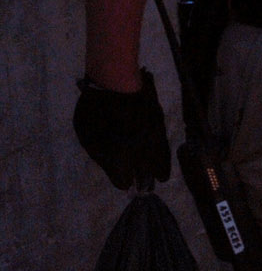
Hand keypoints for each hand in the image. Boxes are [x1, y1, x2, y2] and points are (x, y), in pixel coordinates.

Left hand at [73, 69, 170, 189]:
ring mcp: (152, 138)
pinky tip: (164, 160)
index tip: (122, 183)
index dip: (121, 181)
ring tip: (160, 178)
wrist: (116, 83)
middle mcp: (140, 150)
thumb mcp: (87, 136)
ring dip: (158, 171)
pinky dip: (165, 157)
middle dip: (142, 181)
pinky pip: (164, 147)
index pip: (123, 178)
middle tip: (142, 188)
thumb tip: (114, 168)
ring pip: (159, 161)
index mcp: (120, 155)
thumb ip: (100, 155)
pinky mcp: (160, 127)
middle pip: (145, 173)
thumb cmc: (96, 110)